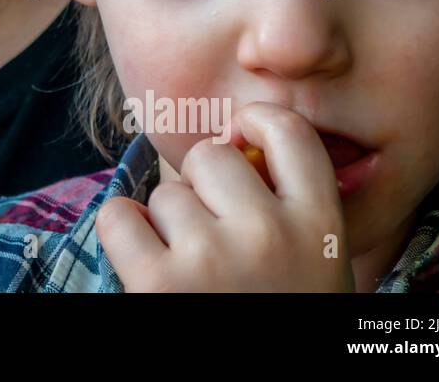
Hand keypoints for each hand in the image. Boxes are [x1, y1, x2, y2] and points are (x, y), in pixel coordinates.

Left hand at [96, 103, 353, 291]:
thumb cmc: (279, 318)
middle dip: (203, 188)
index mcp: (320, 231)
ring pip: (166, 193)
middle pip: (213, 158)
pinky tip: (146, 268)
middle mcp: (269, 234)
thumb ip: (291, 211)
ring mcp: (211, 257)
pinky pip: (118, 216)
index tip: (240, 131)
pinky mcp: (156, 282)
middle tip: (214, 240)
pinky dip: (123, 236)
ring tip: (193, 275)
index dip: (257, 120)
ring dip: (167, 225)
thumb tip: (232, 143)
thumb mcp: (316, 270)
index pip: (292, 133)